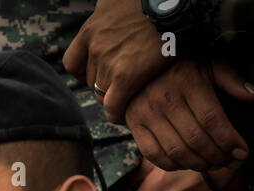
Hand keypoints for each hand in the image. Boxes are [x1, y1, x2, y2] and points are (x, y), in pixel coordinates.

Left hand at [63, 0, 171, 123]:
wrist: (180, 2)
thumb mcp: (121, 1)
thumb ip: (110, 12)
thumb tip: (111, 15)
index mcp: (92, 27)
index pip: (73, 62)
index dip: (84, 73)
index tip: (98, 77)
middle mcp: (95, 44)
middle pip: (92, 79)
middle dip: (106, 86)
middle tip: (124, 89)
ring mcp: (108, 60)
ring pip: (103, 93)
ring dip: (116, 98)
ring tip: (132, 98)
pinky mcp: (126, 75)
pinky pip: (113, 106)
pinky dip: (118, 114)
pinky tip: (127, 116)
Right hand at [124, 59, 253, 170]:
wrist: (138, 66)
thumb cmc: (180, 66)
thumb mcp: (208, 63)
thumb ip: (230, 78)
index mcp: (187, 82)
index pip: (212, 119)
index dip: (228, 140)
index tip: (242, 152)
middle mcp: (165, 100)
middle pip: (195, 139)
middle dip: (217, 156)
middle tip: (229, 161)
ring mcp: (147, 115)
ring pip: (176, 151)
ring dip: (198, 164)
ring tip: (212, 165)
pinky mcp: (135, 127)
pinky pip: (154, 155)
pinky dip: (173, 165)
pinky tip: (186, 163)